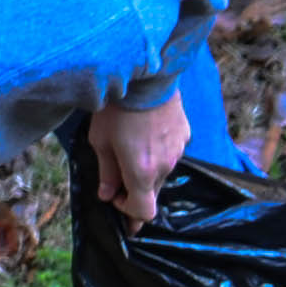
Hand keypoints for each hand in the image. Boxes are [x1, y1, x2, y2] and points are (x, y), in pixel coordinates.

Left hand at [87, 92, 191, 229]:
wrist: (147, 73)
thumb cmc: (117, 107)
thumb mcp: (101, 140)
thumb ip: (106, 172)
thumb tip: (107, 194)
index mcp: (142, 173)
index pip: (144, 212)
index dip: (129, 213)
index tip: (116, 200)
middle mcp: (164, 167)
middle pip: (152, 192)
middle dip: (136, 189)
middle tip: (119, 172)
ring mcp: (178, 151)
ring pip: (162, 171)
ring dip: (148, 169)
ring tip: (133, 145)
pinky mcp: (185, 134)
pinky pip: (171, 152)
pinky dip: (159, 151)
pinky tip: (147, 131)